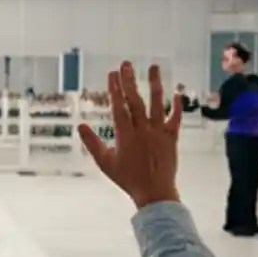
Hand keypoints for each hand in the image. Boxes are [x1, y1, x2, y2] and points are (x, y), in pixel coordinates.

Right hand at [78, 62, 180, 208]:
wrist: (154, 192)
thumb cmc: (127, 178)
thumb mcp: (105, 162)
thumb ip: (92, 143)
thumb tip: (80, 126)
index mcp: (125, 135)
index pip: (119, 107)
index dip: (115, 89)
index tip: (112, 74)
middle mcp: (143, 130)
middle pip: (135, 101)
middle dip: (130, 81)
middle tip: (126, 64)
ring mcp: (159, 133)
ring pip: (157, 104)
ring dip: (155, 84)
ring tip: (154, 67)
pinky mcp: (172, 138)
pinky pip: (176, 118)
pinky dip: (177, 105)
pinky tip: (177, 92)